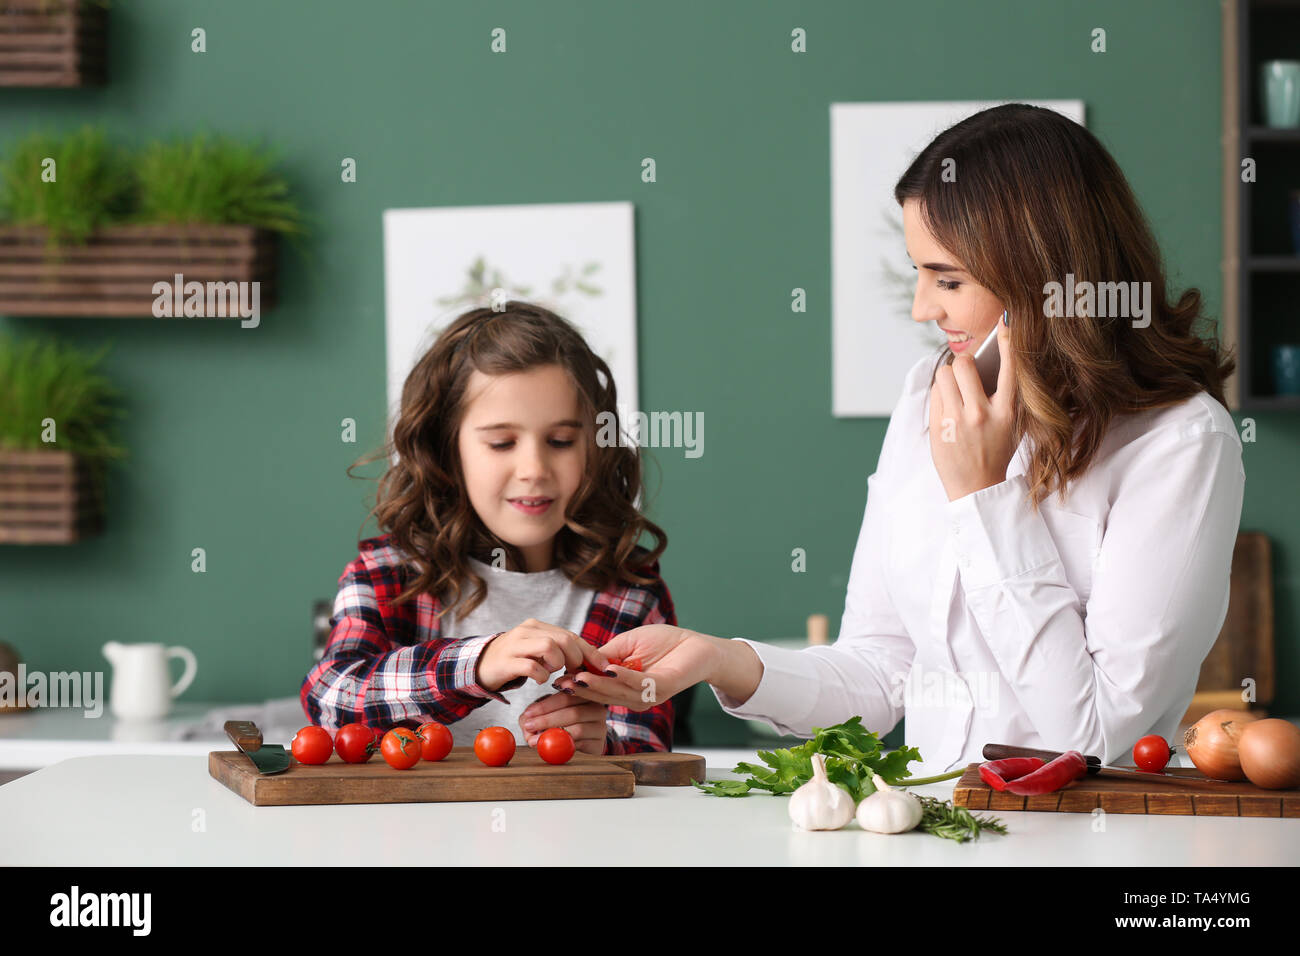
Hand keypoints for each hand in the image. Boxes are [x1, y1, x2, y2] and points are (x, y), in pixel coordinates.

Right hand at [475, 618, 607, 691]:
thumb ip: (559, 651)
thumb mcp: (537, 652)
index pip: (571, 635)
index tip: (604, 667)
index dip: (590, 652)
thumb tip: (590, 662)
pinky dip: (541, 675)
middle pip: (563, 639)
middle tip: (573, 673)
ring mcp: (515, 644)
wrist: (479, 665)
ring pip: (549, 647)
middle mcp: (527, 630)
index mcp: (538, 626)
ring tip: (553, 674)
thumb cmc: (515, 660)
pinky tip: (540, 679)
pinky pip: (531, 666)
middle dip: (575, 659)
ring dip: (557, 665)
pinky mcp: (505, 662)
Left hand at [518, 692, 607, 754]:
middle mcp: (597, 707)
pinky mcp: (599, 742)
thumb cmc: (561, 723)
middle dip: (547, 720)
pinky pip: (581, 745)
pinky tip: (551, 747)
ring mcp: (600, 725)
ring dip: (554, 735)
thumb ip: (535, 715)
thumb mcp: (547, 714)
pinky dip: (563, 746)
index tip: (528, 714)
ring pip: (578, 729)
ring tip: (535, 740)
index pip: (566, 696)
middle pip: (573, 712)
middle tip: (529, 726)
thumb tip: (526, 723)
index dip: (545, 705)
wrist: (583, 741)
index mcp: (584, 693)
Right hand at [558, 624, 713, 711]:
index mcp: (624, 688)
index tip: (556, 681)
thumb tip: (578, 662)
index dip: (577, 687)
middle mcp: (634, 697)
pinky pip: (640, 684)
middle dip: (581, 690)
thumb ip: (604, 656)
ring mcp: (649, 695)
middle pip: (603, 696)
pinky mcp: (663, 687)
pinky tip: (609, 670)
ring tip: (578, 677)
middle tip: (560, 684)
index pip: (595, 691)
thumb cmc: (662, 642)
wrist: (696, 643)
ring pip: (618, 692)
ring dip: (598, 685)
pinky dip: (623, 676)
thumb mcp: (625, 646)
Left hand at [929, 320, 1019, 500]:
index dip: (1008, 342)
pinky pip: (935, 394)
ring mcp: (957, 421)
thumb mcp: (1011, 425)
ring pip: (944, 375)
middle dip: (962, 363)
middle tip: (965, 373)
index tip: (1005, 321)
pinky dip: (940, 395)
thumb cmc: (995, 452)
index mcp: (1007, 412)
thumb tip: (989, 361)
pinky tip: (948, 408)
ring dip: (948, 378)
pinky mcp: (938, 427)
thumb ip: (1004, 396)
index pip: (1010, 368)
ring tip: (955, 391)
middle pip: (963, 364)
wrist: (976, 488)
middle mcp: (981, 413)